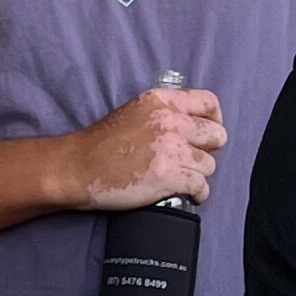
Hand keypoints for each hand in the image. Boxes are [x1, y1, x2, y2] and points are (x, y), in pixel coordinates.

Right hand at [75, 85, 224, 208]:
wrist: (79, 167)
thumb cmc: (102, 143)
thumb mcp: (136, 111)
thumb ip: (165, 113)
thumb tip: (193, 126)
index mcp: (162, 101)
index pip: (209, 102)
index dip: (214, 119)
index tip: (207, 132)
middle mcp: (170, 121)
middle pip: (216, 135)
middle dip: (208, 149)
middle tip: (193, 158)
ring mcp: (171, 149)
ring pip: (210, 164)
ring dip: (199, 174)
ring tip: (183, 179)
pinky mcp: (169, 176)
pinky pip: (201, 186)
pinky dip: (198, 194)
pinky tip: (188, 194)